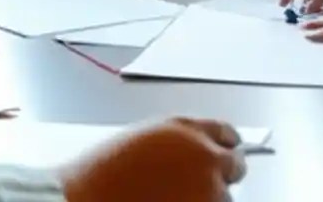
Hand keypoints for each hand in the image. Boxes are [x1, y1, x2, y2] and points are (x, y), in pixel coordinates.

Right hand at [59, 118, 245, 201]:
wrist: (86, 200)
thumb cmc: (101, 174)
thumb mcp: (141, 141)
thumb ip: (174, 144)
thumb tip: (190, 158)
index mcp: (184, 128)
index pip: (226, 133)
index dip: (223, 145)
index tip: (223, 154)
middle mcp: (203, 155)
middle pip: (236, 164)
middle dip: (222, 174)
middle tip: (201, 185)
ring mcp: (208, 188)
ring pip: (225, 197)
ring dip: (209, 198)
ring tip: (173, 199)